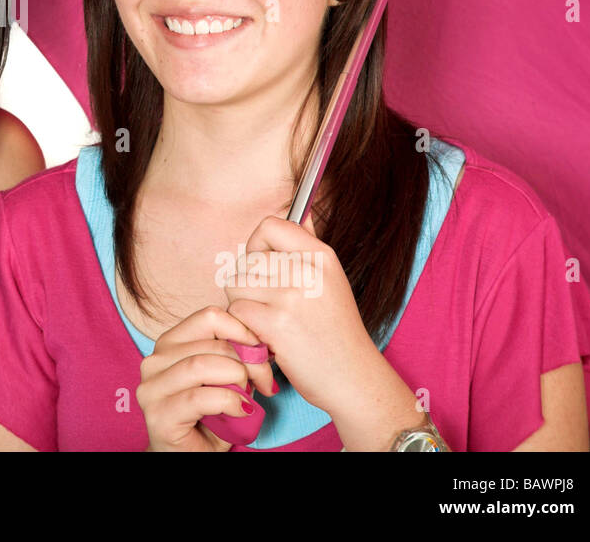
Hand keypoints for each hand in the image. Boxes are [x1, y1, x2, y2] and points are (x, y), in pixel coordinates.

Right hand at [137, 305, 277, 450]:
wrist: (190, 455)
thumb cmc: (210, 416)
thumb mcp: (224, 377)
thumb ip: (233, 356)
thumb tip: (261, 345)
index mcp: (169, 344)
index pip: (208, 316)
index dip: (241, 329)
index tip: (261, 349)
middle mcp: (153, 361)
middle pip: (211, 344)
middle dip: (248, 362)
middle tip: (265, 381)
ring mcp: (151, 388)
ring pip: (201, 365)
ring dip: (236, 380)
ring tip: (248, 398)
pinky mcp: (158, 415)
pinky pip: (200, 397)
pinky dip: (229, 402)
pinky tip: (240, 412)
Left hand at [223, 213, 379, 417]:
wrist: (354, 378)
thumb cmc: (337, 332)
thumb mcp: (332, 280)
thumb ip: (309, 246)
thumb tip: (300, 209)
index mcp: (322, 256)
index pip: (270, 225)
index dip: (256, 245)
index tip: (264, 267)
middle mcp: (308, 271)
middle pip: (246, 259)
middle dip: (247, 284)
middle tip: (268, 306)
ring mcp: (291, 296)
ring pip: (235, 284)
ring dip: (243, 306)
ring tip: (267, 322)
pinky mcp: (276, 323)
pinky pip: (237, 310)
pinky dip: (244, 327)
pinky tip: (266, 337)